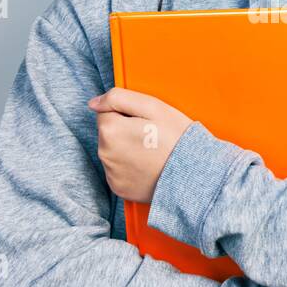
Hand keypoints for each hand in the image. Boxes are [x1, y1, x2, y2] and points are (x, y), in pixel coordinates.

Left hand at [86, 87, 193, 202]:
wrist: (192, 175)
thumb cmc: (176, 138)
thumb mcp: (153, 107)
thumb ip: (118, 98)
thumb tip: (94, 103)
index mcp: (110, 130)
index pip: (106, 112)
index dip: (127, 114)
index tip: (145, 122)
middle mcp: (105, 153)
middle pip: (108, 133)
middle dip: (124, 131)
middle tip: (151, 136)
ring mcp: (111, 173)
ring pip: (113, 152)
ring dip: (126, 149)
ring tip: (151, 152)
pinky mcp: (119, 188)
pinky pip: (118, 171)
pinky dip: (129, 168)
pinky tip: (147, 166)